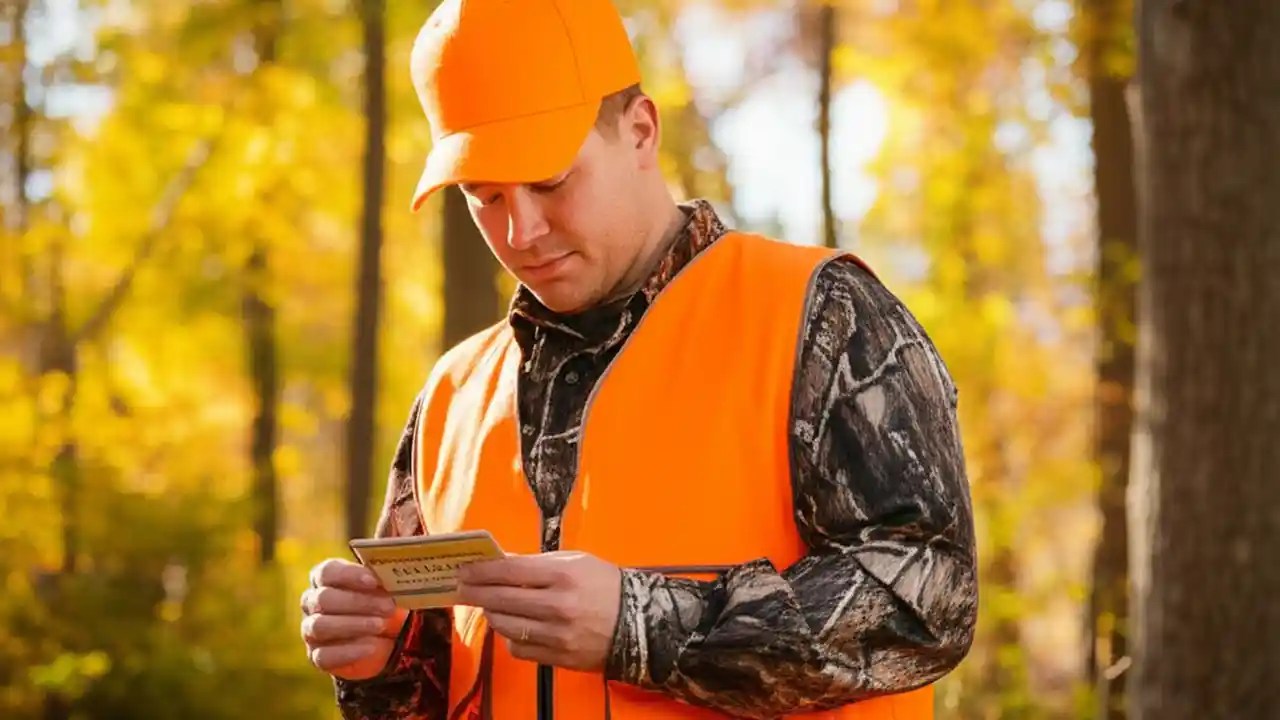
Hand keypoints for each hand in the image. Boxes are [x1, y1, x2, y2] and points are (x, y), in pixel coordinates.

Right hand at [300, 558, 406, 679]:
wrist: (384, 640)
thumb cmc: (384, 602)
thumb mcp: (389, 586)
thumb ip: (388, 572)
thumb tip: (401, 560)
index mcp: (326, 579)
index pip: (326, 572)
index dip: (349, 576)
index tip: (375, 581)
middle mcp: (312, 602)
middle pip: (324, 599)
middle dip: (358, 602)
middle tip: (388, 606)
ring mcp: (312, 630)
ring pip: (321, 626)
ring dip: (353, 624)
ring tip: (380, 625)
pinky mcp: (318, 656)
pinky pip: (324, 656)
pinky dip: (349, 651)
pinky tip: (371, 646)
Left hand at [456, 551, 621, 670]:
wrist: (638, 622)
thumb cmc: (604, 585)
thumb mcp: (575, 562)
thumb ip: (535, 562)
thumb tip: (498, 561)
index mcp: (562, 575)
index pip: (509, 571)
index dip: (481, 570)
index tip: (464, 570)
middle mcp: (558, 605)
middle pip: (500, 599)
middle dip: (474, 592)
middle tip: (462, 588)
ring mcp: (557, 634)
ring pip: (506, 625)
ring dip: (491, 614)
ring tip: (489, 605)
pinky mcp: (558, 657)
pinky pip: (519, 649)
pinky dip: (510, 637)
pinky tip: (513, 626)